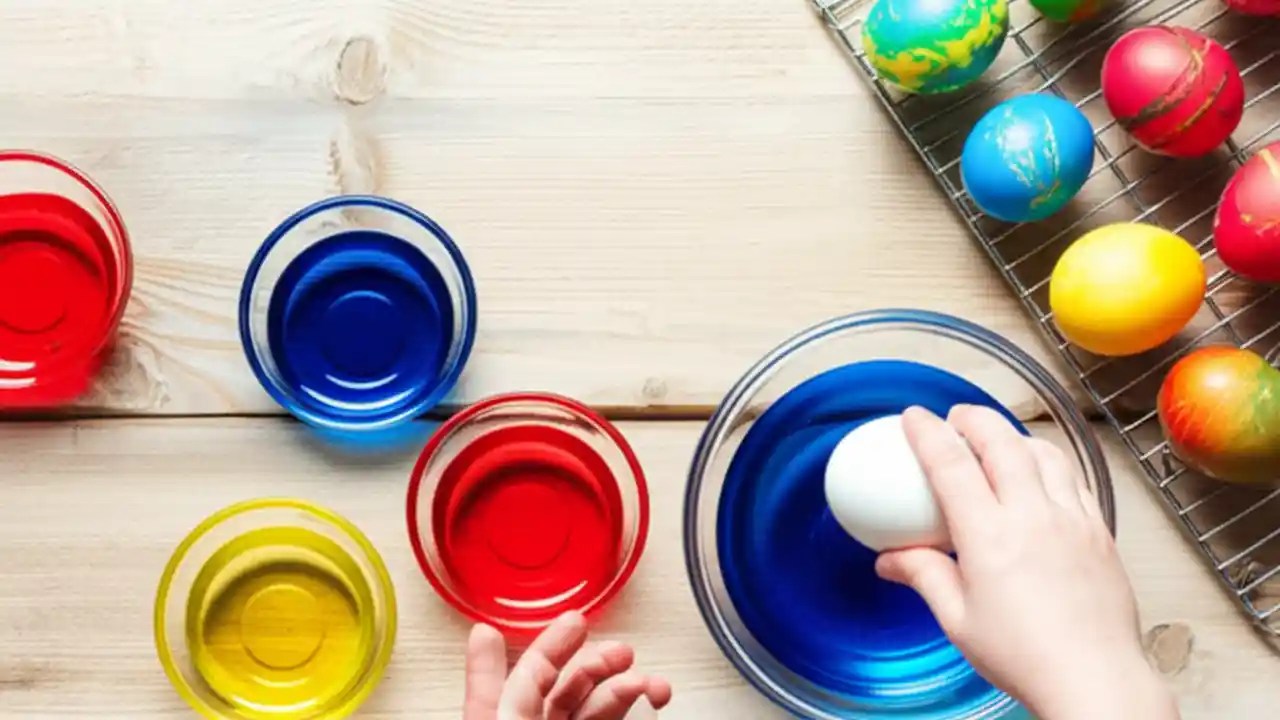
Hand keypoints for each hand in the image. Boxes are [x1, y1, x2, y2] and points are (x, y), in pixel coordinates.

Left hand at [463, 610, 672, 719]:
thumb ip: (499, 687)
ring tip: (642, 682)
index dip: (547, 646)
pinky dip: (645, 708)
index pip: (517, 680)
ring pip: (600, 709)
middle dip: (596, 664)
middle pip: (567, 691)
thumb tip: (481, 634)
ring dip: (626, 688)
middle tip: (620, 650)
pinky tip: (654, 696)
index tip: (572, 619)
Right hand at [876, 405, 1178, 719]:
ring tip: (999, 439)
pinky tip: (1042, 474)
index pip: (952, 465)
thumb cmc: (1028, 658)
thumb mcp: (958, 620)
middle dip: (974, 419)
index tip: (915, 418)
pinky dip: (1051, 463)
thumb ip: (924, 577)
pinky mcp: (1099, 532)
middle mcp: (1034, 518)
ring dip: (1015, 435)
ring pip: (1044, 452)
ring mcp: (1072, 521)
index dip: (929, 433)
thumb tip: (891, 560)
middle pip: (1001, 442)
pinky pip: (1075, 479)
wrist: (1094, 679)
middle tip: (956, 418)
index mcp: (990, 537)